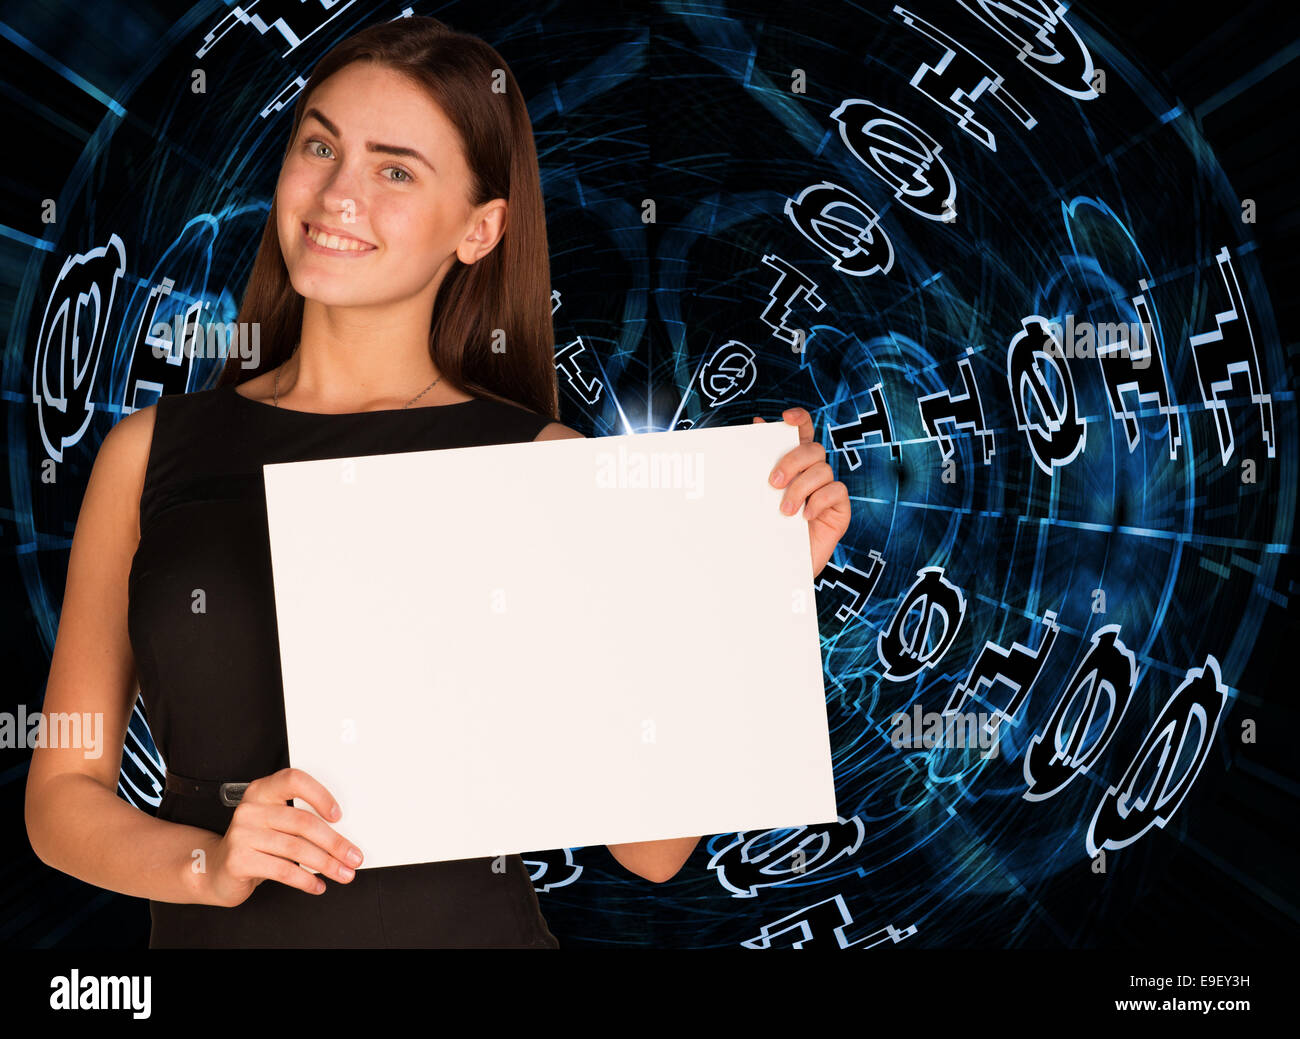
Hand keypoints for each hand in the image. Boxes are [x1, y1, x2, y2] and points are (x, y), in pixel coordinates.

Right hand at [198, 767, 363, 907]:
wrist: (217, 870)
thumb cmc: (256, 844)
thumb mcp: (276, 824)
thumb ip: (301, 821)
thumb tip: (343, 838)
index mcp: (262, 791)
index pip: (294, 781)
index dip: (320, 795)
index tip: (339, 816)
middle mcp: (250, 809)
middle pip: (303, 822)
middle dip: (335, 843)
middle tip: (354, 857)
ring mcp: (242, 834)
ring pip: (296, 849)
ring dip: (326, 864)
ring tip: (343, 874)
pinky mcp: (239, 860)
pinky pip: (282, 870)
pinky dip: (306, 880)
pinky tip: (317, 885)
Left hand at [754, 407, 849, 579]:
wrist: (776, 570)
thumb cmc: (767, 531)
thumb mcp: (758, 497)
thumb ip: (760, 464)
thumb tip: (757, 424)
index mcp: (794, 466)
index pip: (803, 433)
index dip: (800, 419)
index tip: (786, 418)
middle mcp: (813, 475)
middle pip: (813, 449)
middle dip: (792, 460)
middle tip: (773, 482)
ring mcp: (828, 492)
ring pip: (823, 470)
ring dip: (801, 488)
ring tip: (784, 511)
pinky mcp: (840, 510)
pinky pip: (837, 491)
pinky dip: (820, 500)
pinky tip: (805, 516)